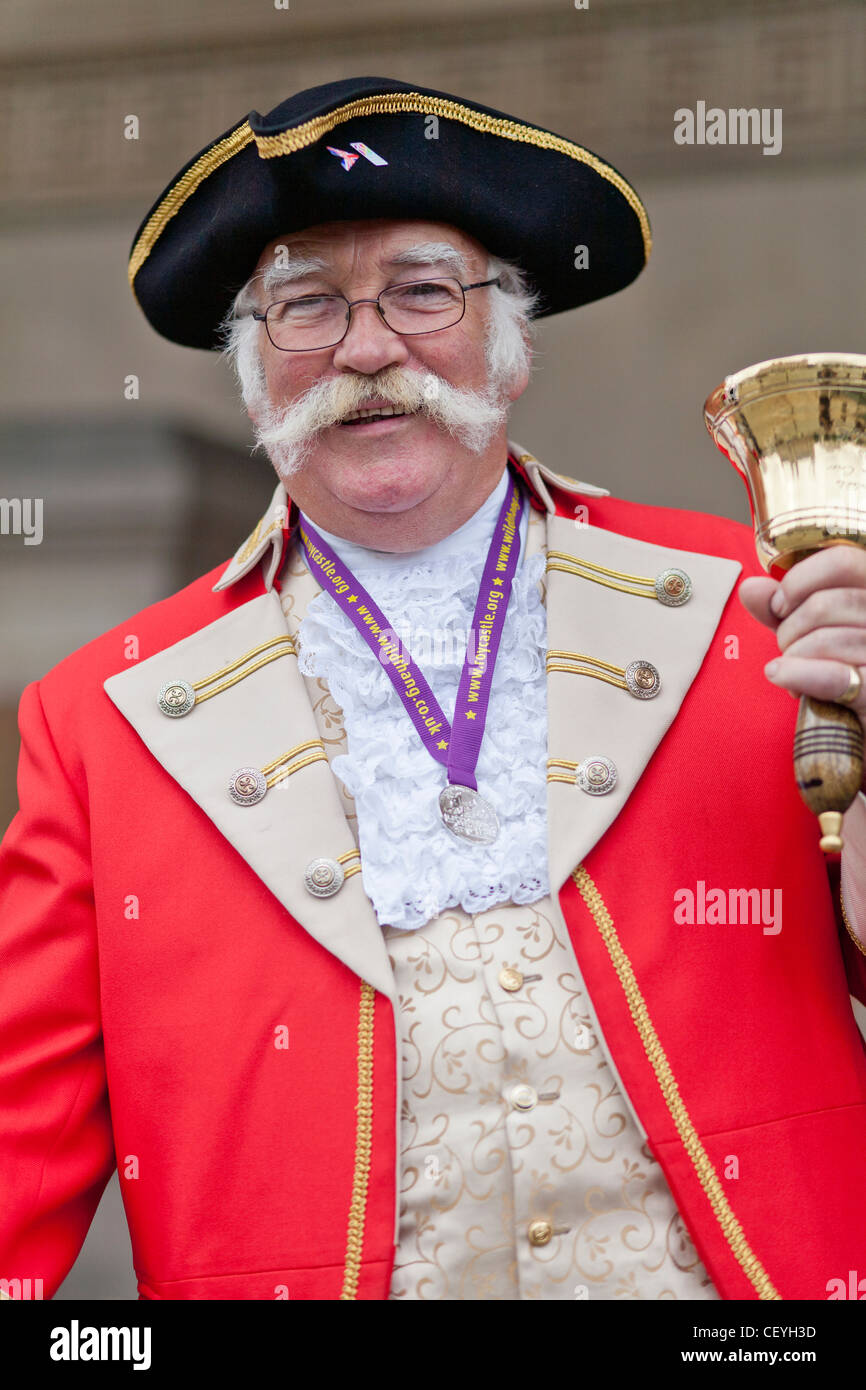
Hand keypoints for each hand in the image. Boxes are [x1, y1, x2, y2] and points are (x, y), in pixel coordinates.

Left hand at [739, 547, 865, 785]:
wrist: (858, 735)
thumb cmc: (841, 677)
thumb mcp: (811, 636)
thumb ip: (783, 611)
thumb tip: (750, 588)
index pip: (842, 561)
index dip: (798, 581)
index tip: (779, 607)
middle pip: (827, 602)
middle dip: (790, 628)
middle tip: (788, 650)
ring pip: (826, 637)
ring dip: (793, 656)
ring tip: (792, 672)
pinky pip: (834, 676)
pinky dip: (798, 675)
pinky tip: (781, 676)